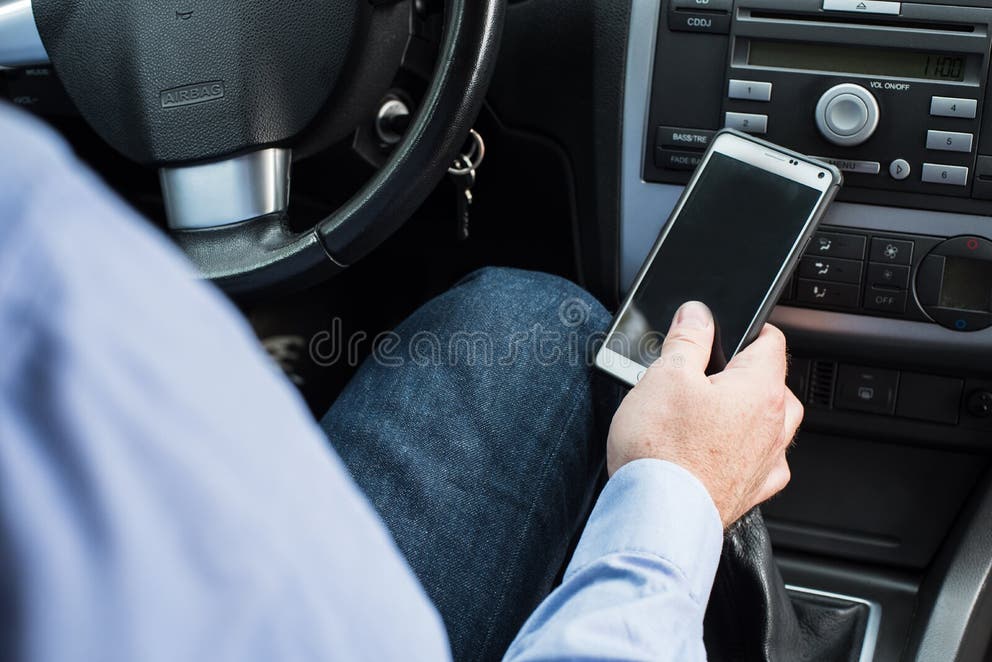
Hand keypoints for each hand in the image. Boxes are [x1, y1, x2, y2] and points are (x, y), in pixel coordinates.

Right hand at [607, 301, 802, 527]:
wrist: (657, 518)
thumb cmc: (662, 451)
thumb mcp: (665, 376)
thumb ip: (687, 339)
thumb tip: (697, 314)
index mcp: (760, 390)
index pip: (772, 342)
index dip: (749, 329)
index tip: (727, 330)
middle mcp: (773, 428)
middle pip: (776, 386)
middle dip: (748, 374)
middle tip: (711, 372)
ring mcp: (765, 465)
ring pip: (773, 427)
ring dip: (752, 415)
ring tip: (715, 412)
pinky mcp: (749, 494)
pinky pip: (761, 464)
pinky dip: (745, 453)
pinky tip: (717, 452)